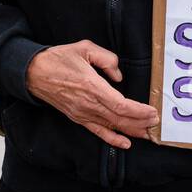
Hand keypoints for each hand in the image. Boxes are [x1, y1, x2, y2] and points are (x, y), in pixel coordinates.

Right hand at [25, 40, 157, 148]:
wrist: (34, 73)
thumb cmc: (59, 59)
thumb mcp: (84, 48)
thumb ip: (107, 59)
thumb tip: (118, 76)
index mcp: (91, 86)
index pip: (121, 104)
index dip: (139, 111)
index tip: (152, 111)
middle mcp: (88, 103)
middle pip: (120, 118)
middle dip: (141, 122)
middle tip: (156, 122)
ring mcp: (82, 113)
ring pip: (112, 126)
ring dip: (132, 131)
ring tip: (148, 133)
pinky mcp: (78, 118)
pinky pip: (98, 132)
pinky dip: (113, 139)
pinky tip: (125, 144)